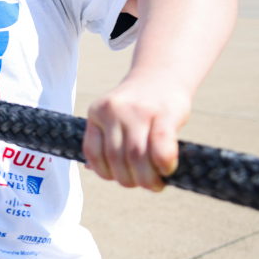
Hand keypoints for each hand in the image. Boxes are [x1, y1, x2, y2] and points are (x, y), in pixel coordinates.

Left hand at [83, 75, 189, 190]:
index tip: (118, 179)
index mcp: (97, 112)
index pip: (92, 151)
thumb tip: (91, 168)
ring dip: (146, 179)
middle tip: (144, 184)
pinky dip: (163, 165)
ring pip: (136, 156)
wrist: (162, 74)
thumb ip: (104, 139)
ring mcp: (138, 111)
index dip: (105, 173)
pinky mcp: (164, 113)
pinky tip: (167, 169)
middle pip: (116, 158)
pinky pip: (160, 147)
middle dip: (129, 180)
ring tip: (155, 183)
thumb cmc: (138, 105)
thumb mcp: (113, 116)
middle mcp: (114, 111)